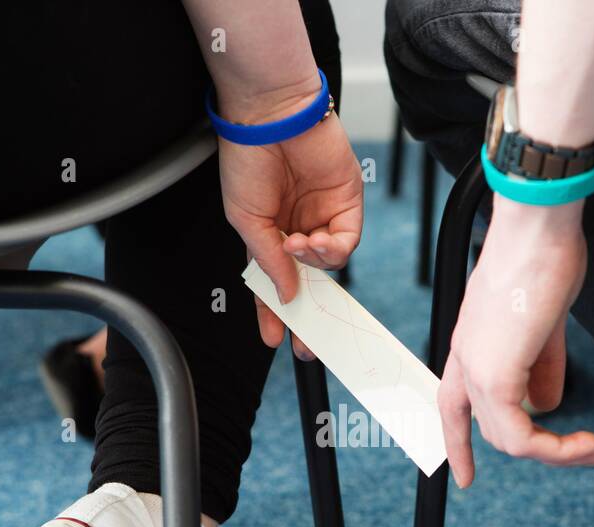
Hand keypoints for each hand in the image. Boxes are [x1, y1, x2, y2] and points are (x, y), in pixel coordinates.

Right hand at [217, 81, 363, 359]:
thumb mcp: (245, 220)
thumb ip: (267, 260)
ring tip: (298, 244)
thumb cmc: (247, 159)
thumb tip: (285, 296)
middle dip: (310, 314)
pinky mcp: (347, 205)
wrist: (272, 115)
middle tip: (308, 343)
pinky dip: (333, 249)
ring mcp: (324, 218)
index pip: (275, 284)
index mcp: (269, 235)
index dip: (274, 313)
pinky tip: (315, 238)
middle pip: (310, 282)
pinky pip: (346, 242)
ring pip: (330, 265)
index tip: (274, 339)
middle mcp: (298, 230)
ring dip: (315, 264)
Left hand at [439, 196, 593, 486]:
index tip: (465, 475)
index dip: (458, 444)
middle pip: (493, 430)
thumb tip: (547, 399)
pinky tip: (586, 443)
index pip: (453, 406)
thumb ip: (542, 362)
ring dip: (558, 453)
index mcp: (472, 345)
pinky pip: (521, 437)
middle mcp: (467, 359)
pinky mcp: (496, 375)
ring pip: (509, 440)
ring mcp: (478, 369)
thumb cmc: (541, 255)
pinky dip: (556, 449)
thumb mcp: (543, 320)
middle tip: (589, 449)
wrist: (538, 228)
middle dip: (544, 449)